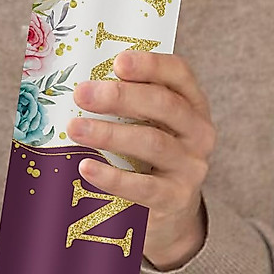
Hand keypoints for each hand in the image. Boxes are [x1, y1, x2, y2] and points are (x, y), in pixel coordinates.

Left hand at [68, 50, 214, 270]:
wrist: (170, 211)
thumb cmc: (148, 156)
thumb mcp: (148, 124)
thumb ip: (126, 102)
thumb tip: (77, 85)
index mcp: (192, 103)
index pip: (179, 73)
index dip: (150, 64)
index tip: (118, 62)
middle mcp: (198, 131)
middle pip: (163, 105)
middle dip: (120, 97)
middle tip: (81, 94)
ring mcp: (191, 166)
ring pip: (152, 142)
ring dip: (109, 134)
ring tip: (75, 128)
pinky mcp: (176, 198)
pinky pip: (143, 186)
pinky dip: (112, 176)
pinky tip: (86, 167)